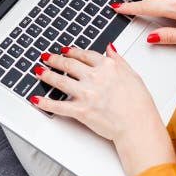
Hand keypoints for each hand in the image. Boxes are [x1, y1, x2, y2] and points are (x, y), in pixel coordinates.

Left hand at [31, 44, 175, 175]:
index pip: (84, 55)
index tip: (65, 50)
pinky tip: (36, 99)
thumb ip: (118, 60)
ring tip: (38, 71)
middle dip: (55, 60)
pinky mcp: (80, 111)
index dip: (72, 52)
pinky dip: (45, 102)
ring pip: (60, 81)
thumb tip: (110, 48)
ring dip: (46, 75)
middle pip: (69, 65)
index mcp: (107, 67)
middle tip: (47, 58)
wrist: (138, 126)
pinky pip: (58, 105)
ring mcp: (86, 94)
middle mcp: (94, 77)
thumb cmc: (139, 104)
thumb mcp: (133, 75)